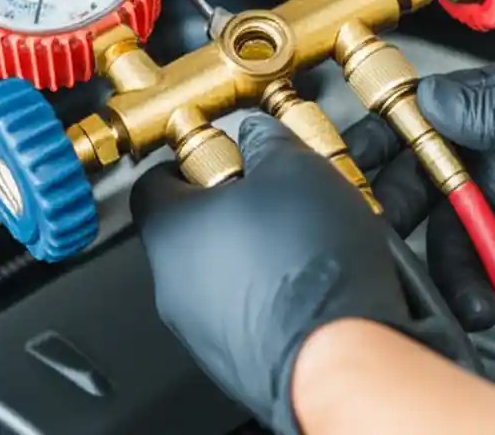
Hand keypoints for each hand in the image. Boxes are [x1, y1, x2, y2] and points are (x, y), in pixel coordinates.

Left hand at [131, 116, 412, 434]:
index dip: (190, 160)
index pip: (155, 182)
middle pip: (205, 227)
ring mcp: (209, 331)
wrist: (339, 357)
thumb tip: (259, 134)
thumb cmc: (304, 270)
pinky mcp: (248, 360)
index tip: (220, 150)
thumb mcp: (292, 166)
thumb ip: (266, 141)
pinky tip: (333, 272)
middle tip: (288, 188)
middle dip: (249, 203)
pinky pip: (265, 308)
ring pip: (240, 269)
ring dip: (276, 245)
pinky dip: (292, 287)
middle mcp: (177, 287)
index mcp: (169, 233)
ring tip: (325, 228)